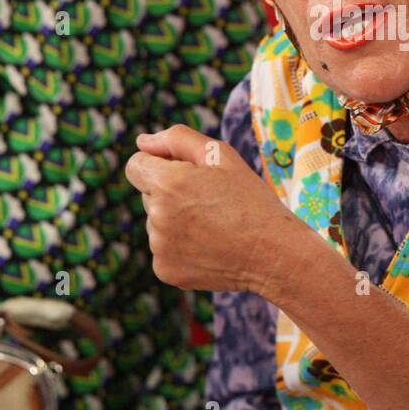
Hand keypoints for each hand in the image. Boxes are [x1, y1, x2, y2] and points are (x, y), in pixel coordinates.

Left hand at [123, 124, 308, 294]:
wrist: (272, 253)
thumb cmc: (250, 198)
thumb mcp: (221, 155)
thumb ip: (176, 139)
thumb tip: (141, 142)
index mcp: (167, 183)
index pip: (135, 165)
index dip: (158, 164)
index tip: (182, 172)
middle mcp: (156, 216)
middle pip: (149, 195)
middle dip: (171, 193)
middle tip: (211, 201)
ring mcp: (159, 247)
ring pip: (156, 223)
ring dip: (176, 220)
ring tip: (213, 226)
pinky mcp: (165, 270)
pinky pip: (164, 249)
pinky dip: (181, 246)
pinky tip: (209, 246)